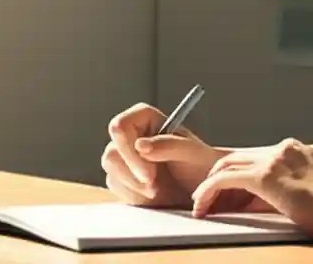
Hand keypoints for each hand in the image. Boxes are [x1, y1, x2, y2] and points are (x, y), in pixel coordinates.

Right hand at [102, 102, 261, 211]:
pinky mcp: (121, 176)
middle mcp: (129, 134)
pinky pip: (116, 186)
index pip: (119, 127)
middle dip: (133, 173)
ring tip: (157, 190)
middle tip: (154, 187)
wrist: (200, 188)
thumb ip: (168, 145)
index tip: (149, 172)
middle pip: (112, 152)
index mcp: (143, 118)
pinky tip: (152, 195)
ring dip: (134, 185)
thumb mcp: (191, 152)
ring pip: (111, 170)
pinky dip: (134, 194)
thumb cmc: (199, 164)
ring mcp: (123, 156)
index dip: (129, 149)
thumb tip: (140, 145)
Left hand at [192, 138, 312, 240]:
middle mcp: (283, 149)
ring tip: (200, 204)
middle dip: (219, 175)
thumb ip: (297, 187)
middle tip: (207, 195)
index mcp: (297, 150)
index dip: (240, 174)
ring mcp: (273, 159)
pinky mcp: (263, 176)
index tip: (230, 192)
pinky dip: (208, 191)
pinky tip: (202, 205)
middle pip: (239, 158)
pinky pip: (224, 180)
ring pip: (227, 166)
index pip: (258, 157)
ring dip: (209, 185)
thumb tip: (282, 199)